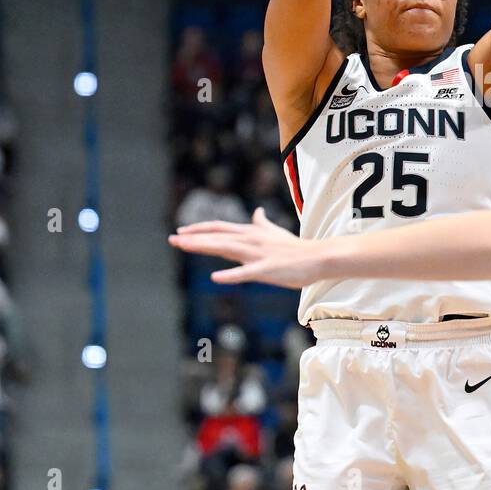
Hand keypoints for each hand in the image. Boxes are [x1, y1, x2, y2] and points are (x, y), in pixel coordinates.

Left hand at [168, 207, 320, 287]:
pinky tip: (215, 277)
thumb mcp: (276, 232)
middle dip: (193, 238)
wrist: (317, 257)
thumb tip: (257, 212)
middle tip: (172, 239)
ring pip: (226, 248)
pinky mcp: (267, 269)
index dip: (200, 229)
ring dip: (204, 246)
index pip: (220, 228)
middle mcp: (251, 240)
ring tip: (184, 247)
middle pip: (218, 236)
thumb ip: (262, 223)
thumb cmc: (296, 248)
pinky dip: (230, 275)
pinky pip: (246, 273)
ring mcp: (258, 254)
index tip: (181, 232)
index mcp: (251, 233)